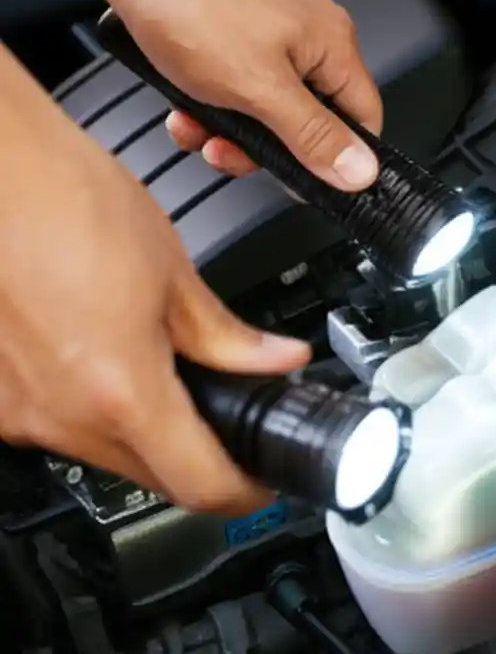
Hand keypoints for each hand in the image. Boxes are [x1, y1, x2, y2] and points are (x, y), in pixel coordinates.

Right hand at [0, 48, 312, 514]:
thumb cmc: (62, 198)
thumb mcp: (172, 272)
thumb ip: (228, 335)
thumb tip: (277, 360)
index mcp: (118, 392)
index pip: (201, 485)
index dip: (247, 490)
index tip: (265, 478)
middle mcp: (58, 416)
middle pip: (153, 476)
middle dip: (200, 455)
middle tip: (232, 415)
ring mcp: (13, 409)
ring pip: (103, 452)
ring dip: (145, 429)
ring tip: (168, 370)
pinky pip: (58, 422)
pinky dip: (94, 405)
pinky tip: (105, 355)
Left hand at [82, 0, 381, 189]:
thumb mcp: (259, 88)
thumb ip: (312, 136)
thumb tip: (360, 172)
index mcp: (332, 50)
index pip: (362, 122)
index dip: (339, 160)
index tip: (304, 181)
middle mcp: (309, 42)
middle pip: (310, 124)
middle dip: (265, 149)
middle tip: (231, 153)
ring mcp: (271, 38)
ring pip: (266, 112)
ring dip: (228, 132)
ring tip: (197, 128)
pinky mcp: (234, 37)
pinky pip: (236, 91)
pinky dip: (209, 108)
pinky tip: (183, 108)